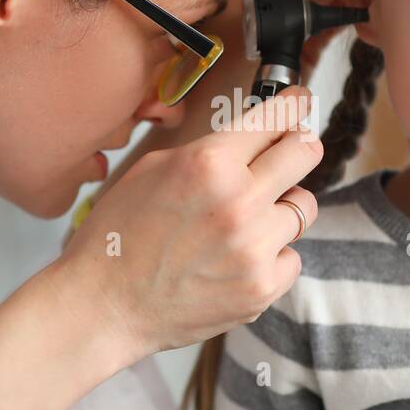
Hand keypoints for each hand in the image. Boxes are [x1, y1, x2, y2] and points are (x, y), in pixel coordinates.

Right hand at [57, 87, 322, 359]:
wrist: (103, 306)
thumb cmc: (117, 237)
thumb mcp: (151, 170)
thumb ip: (209, 151)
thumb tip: (253, 139)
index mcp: (209, 163)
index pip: (276, 118)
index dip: (292, 106)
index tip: (299, 103)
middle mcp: (239, 202)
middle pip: (306, 153)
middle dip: (299, 147)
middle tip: (292, 150)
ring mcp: (255, 249)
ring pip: (303, 208)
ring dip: (282, 207)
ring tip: (246, 219)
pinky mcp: (262, 288)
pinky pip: (291, 257)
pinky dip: (272, 254)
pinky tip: (237, 258)